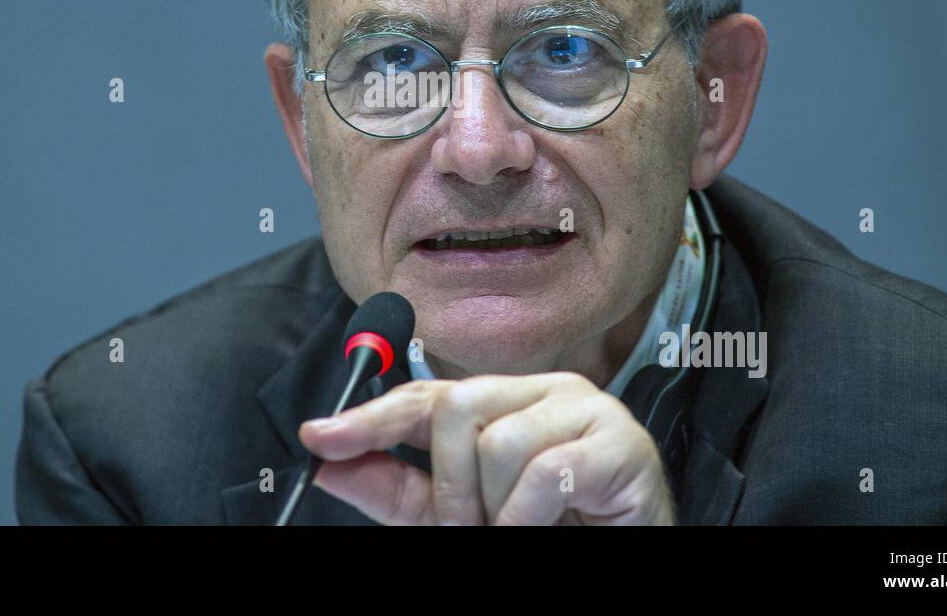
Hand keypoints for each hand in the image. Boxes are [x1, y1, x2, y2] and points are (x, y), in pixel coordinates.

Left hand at [297, 372, 675, 524]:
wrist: (626, 555)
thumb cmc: (549, 532)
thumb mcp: (459, 516)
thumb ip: (397, 488)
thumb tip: (329, 461)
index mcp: (508, 400)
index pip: (427, 394)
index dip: (372, 416)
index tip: (320, 437)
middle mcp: (545, 391)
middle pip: (457, 405)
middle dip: (451, 484)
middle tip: (471, 528)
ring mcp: (588, 408)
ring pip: (499, 441)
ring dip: (495, 509)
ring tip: (518, 530)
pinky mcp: (620, 442)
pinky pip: (544, 472)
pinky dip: (530, 517)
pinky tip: (548, 527)